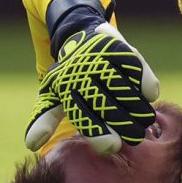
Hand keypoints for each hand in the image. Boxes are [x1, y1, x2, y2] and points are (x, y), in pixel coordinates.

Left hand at [26, 22, 160, 152]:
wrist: (79, 35)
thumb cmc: (69, 77)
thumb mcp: (53, 96)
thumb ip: (45, 119)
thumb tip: (31, 144)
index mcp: (64, 88)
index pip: (81, 115)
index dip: (98, 132)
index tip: (113, 147)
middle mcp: (80, 72)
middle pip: (104, 103)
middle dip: (122, 124)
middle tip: (135, 138)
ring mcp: (98, 57)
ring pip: (121, 86)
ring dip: (136, 106)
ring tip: (146, 121)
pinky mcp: (116, 45)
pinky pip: (133, 64)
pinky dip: (144, 80)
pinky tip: (151, 96)